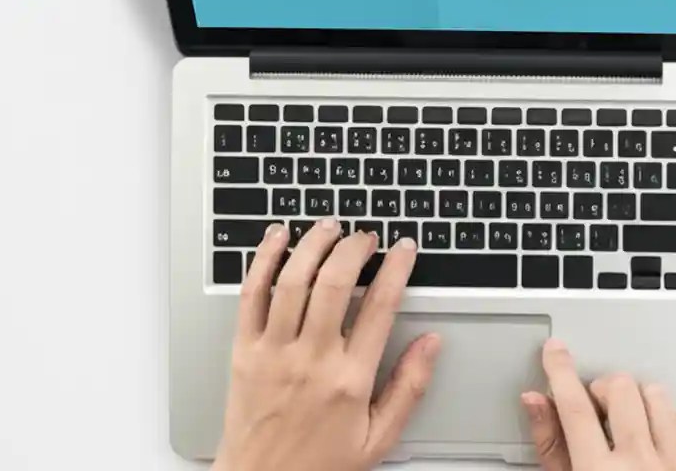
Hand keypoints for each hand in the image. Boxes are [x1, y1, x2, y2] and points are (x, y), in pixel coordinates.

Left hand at [213, 220, 439, 470]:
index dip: (396, 268)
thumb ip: (409, 387)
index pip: (380, 306)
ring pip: (293, 280)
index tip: (404, 249)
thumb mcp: (379, 437)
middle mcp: (311, 359)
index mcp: (350, 379)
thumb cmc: (318, 464)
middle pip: (334, 283)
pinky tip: (277, 239)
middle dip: (354, 247)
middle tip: (366, 236)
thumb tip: (432, 344)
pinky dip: (263, 260)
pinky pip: (251, 295)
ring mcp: (273, 352)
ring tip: (329, 227)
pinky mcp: (243, 351)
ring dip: (313, 244)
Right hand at [522, 340, 675, 470]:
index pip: (573, 408)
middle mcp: (640, 465)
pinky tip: (661, 439)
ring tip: (631, 422)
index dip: (560, 371)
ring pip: (658, 397)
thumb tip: (536, 403)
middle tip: (599, 405)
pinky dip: (673, 423)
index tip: (555, 350)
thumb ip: (552, 450)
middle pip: (620, 390)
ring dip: (640, 401)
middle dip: (605, 389)